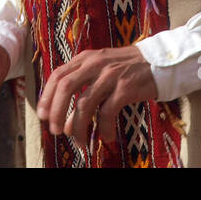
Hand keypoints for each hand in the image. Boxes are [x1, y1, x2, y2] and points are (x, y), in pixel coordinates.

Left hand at [36, 46, 156, 149]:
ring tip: (80, 142)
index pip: (58, 75)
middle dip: (57, 111)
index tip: (43, 116)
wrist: (157, 62)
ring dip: (79, 126)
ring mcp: (111, 75)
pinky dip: (104, 128)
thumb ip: (81, 89)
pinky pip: (107, 112)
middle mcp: (95, 64)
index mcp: (86, 58)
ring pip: (85, 103)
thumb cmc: (125, 69)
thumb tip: (65, 123)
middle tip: (55, 131)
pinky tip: (106, 137)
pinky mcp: (126, 88)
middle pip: (66, 86)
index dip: (47, 96)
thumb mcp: (100, 70)